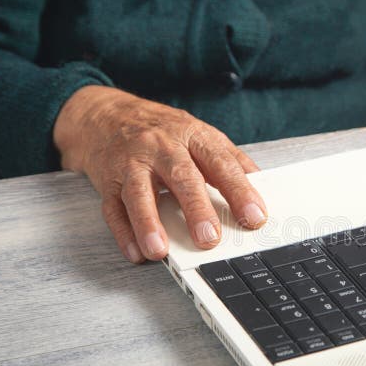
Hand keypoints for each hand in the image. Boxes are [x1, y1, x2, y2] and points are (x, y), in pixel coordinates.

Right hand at [54, 85, 266, 262]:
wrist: (105, 114)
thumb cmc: (160, 129)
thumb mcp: (199, 134)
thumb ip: (229, 160)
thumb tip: (259, 187)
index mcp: (192, 136)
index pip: (221, 163)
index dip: (240, 190)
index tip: (254, 216)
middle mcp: (162, 147)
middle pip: (182, 177)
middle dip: (197, 209)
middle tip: (209, 238)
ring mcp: (132, 163)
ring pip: (139, 193)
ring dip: (149, 223)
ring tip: (160, 251)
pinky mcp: (107, 180)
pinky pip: (113, 208)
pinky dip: (123, 232)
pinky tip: (136, 251)